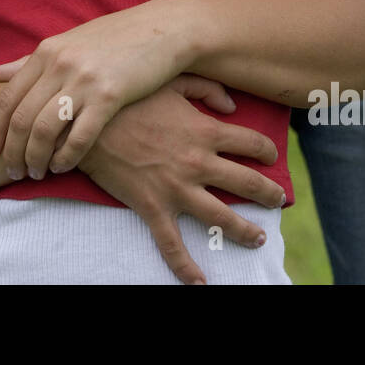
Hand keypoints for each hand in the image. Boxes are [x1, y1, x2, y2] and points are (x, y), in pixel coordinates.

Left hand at [0, 0, 190, 180]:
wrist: (163, 30)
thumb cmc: (116, 39)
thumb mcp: (69, 43)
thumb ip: (31, 61)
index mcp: (46, 52)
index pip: (7, 98)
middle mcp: (59, 64)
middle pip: (21, 118)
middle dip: (12, 151)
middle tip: (11, 171)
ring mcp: (83, 80)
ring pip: (44, 130)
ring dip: (35, 158)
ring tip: (36, 173)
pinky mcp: (110, 96)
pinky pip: (79, 136)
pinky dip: (66, 157)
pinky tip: (63, 167)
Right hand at [79, 75, 286, 284]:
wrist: (87, 123)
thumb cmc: (129, 98)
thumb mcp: (170, 82)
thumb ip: (206, 88)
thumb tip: (232, 106)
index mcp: (204, 131)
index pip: (251, 143)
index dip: (266, 150)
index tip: (270, 156)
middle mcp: (198, 163)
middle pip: (246, 182)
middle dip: (268, 193)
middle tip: (277, 200)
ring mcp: (177, 189)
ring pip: (221, 217)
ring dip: (245, 231)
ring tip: (258, 238)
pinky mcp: (153, 208)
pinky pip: (172, 244)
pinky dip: (187, 268)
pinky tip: (200, 282)